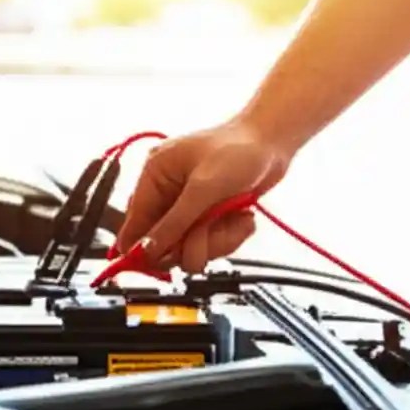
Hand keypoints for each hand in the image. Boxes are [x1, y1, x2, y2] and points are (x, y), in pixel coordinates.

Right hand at [114, 117, 291, 272]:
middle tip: (209, 236)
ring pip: (189, 246)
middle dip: (192, 242)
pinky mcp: (209, 214)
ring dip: (216, 240)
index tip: (147, 268)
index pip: (136, 219)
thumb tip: (147, 249)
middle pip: (164, 239)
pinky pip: (209, 242)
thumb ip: (174, 222)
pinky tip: (241, 218)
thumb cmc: (239, 149)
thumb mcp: (203, 188)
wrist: (274, 141)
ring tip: (234, 220)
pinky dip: (229, 235)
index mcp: (155, 174)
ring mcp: (190, 205)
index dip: (138, 246)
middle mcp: (168, 191)